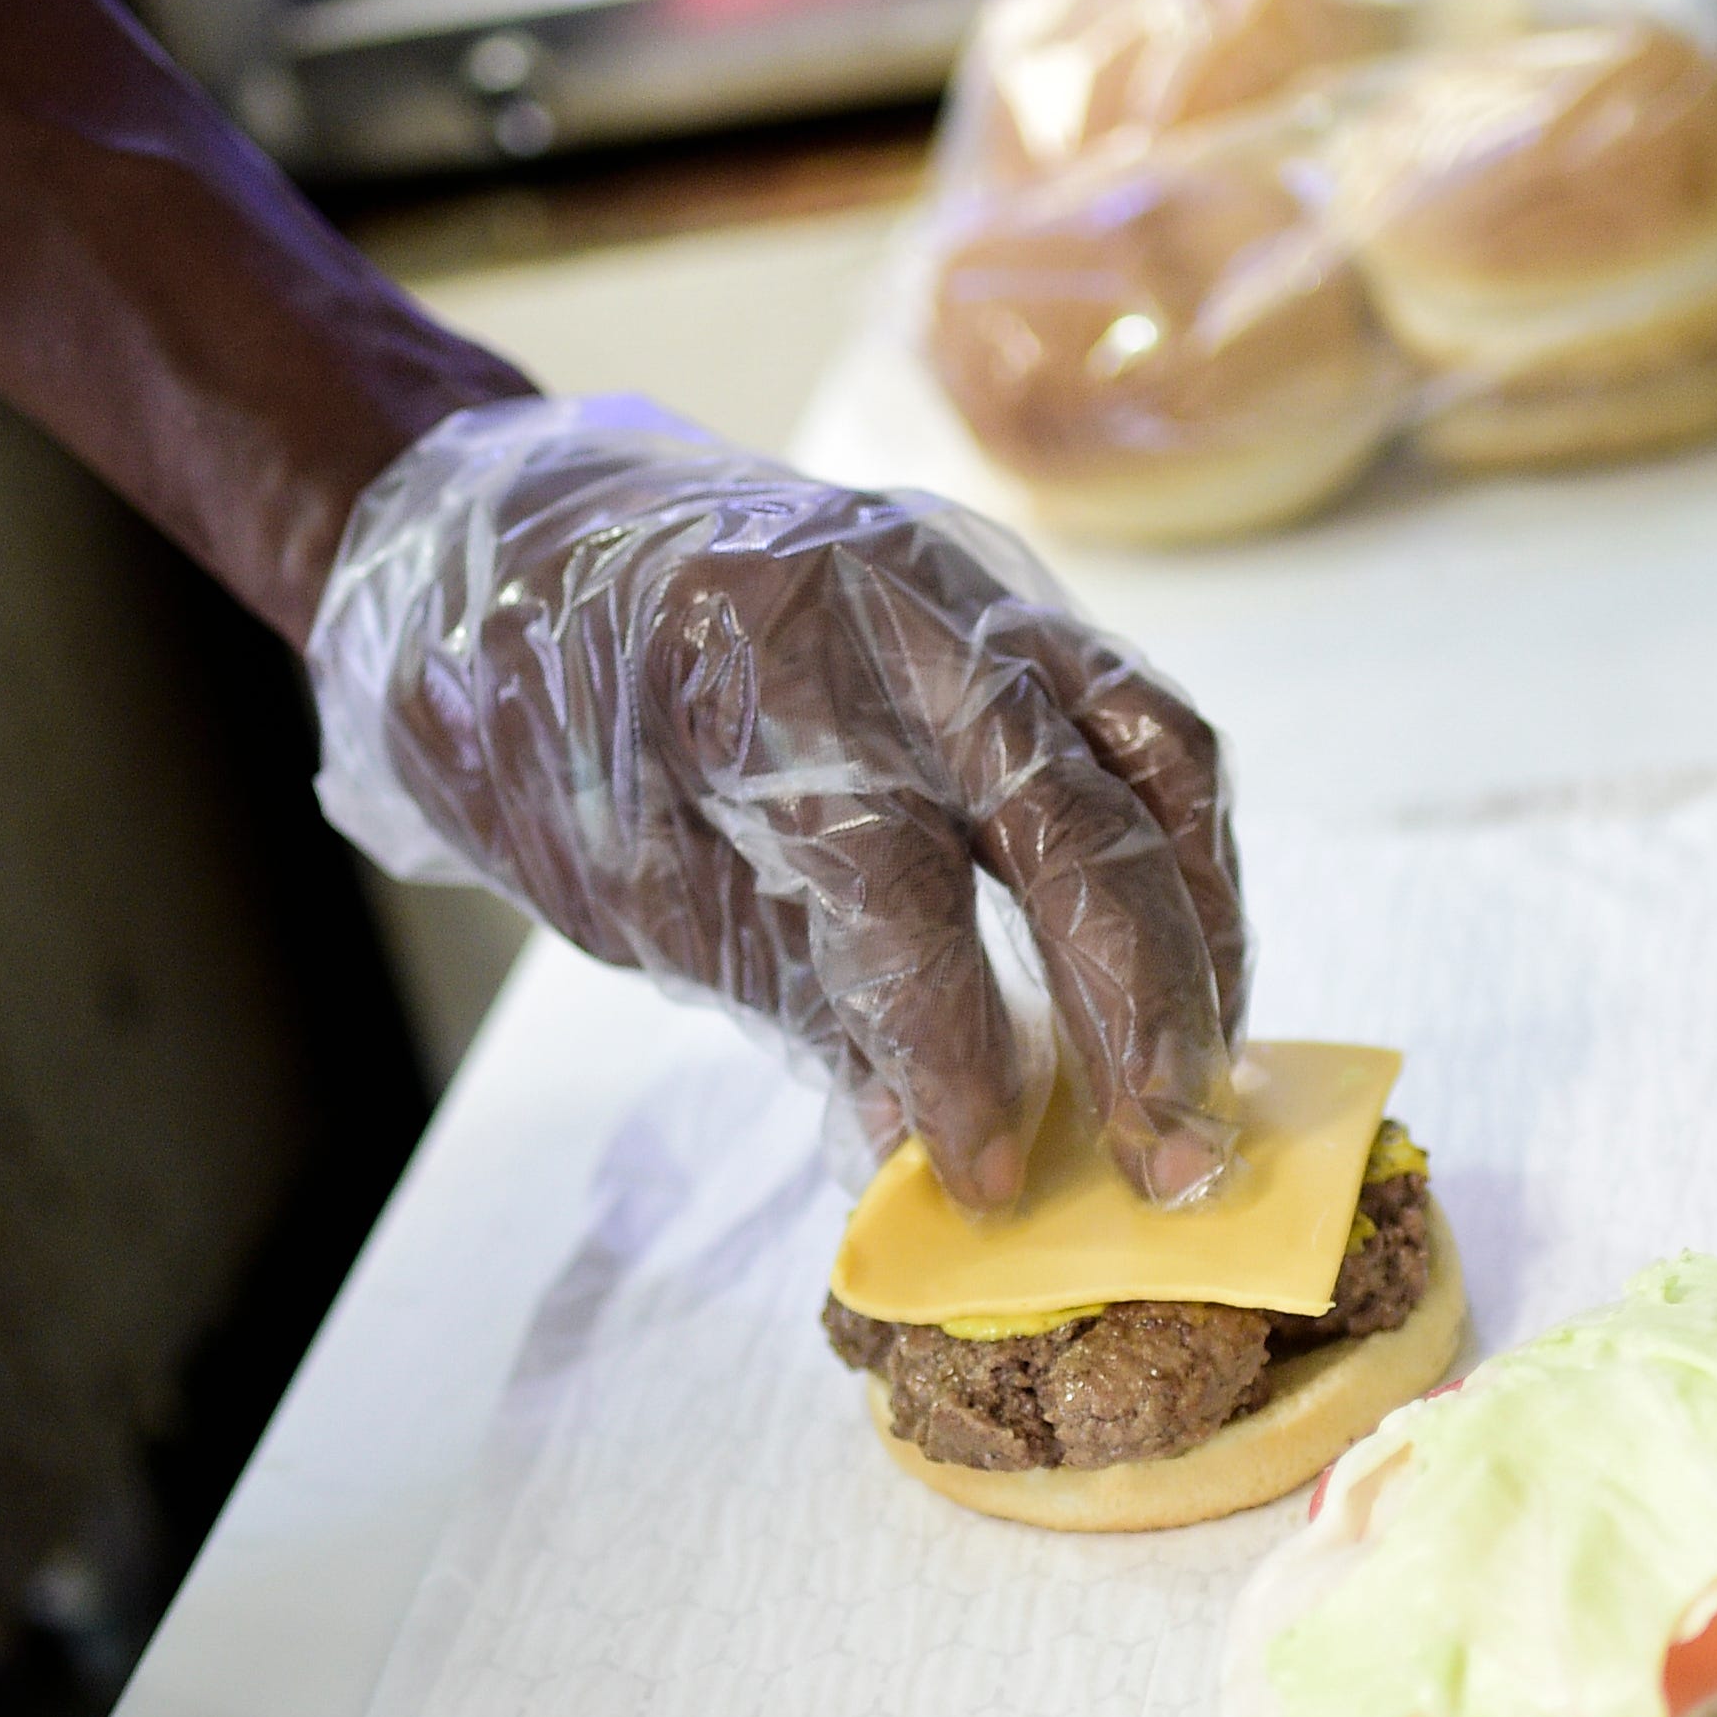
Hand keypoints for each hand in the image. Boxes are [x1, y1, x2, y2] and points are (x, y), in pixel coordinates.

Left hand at [307, 398, 1246, 1207]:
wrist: (506, 532)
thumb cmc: (540, 718)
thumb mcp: (629, 885)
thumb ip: (792, 993)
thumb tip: (923, 1138)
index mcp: (753, 671)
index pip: (899, 882)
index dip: (957, 1050)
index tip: (986, 1183)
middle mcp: (892, 608)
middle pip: (1069, 813)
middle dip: (1138, 1006)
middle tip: (1167, 1163)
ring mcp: (972, 587)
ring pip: (1154, 753)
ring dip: (1204, 929)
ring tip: (1210, 1075)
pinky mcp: (1017, 599)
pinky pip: (1145, 721)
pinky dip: (1186, 852)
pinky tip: (1193, 963)